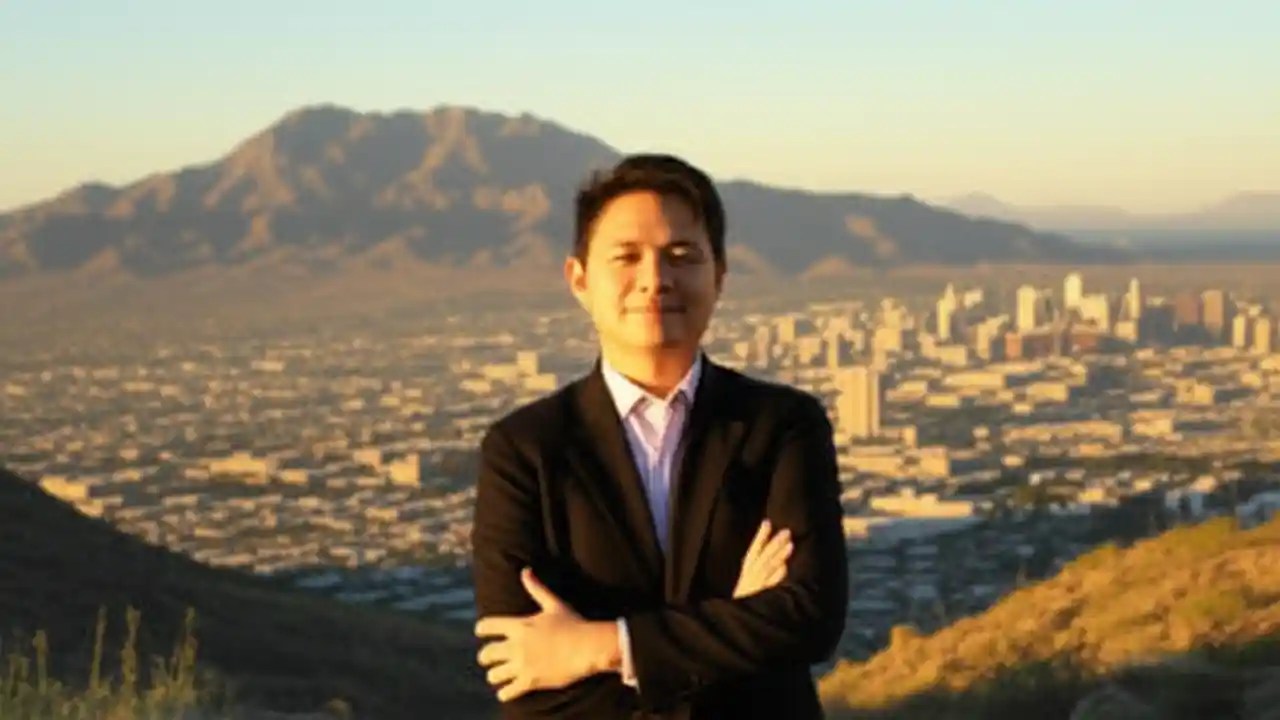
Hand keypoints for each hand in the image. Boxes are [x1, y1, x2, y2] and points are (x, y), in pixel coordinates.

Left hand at [475, 568, 617, 702]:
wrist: (589, 647)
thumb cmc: (573, 623)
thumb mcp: (553, 604)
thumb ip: (536, 588)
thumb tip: (526, 570)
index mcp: (519, 626)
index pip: (487, 626)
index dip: (482, 629)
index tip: (481, 632)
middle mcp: (516, 646)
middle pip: (486, 654)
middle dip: (485, 657)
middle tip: (488, 658)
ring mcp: (522, 665)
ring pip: (493, 675)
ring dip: (495, 675)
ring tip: (499, 675)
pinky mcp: (530, 681)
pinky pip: (507, 692)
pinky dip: (504, 693)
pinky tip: (506, 691)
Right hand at [732, 519, 791, 598]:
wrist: (735, 621)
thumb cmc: (745, 602)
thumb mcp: (749, 585)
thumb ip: (760, 572)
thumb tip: (778, 559)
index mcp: (747, 572)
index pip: (753, 550)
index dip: (760, 537)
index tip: (767, 522)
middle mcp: (750, 577)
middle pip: (763, 556)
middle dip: (774, 543)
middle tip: (786, 531)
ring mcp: (755, 586)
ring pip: (767, 567)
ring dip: (778, 556)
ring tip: (790, 544)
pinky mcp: (760, 598)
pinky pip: (770, 585)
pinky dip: (776, 576)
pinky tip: (784, 567)